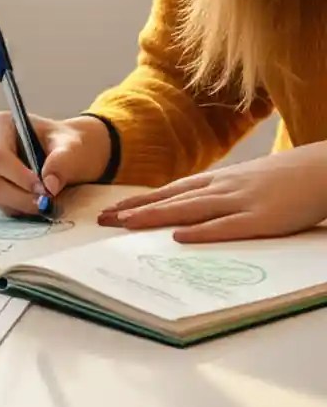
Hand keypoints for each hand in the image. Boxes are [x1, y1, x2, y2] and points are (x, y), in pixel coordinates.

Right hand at [0, 112, 110, 215]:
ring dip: (22, 204)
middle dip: (21, 196)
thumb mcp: (72, 146)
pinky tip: (37, 202)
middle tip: (47, 202)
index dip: (19, 176)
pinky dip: (20, 208)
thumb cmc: (68, 144)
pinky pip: (0, 204)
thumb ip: (63, 161)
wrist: (68, 152)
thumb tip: (49, 185)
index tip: (45, 189)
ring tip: (46, 203)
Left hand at [97, 143, 326, 242]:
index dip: (138, 201)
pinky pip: (227, 226)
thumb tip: (189, 214)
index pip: (168, 192)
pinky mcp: (262, 219)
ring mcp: (240, 202)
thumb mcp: (243, 183)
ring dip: (154, 217)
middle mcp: (221, 189)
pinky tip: (179, 237)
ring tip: (125, 225)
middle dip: (134, 210)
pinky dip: (202, 232)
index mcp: (216, 182)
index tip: (111, 211)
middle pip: (169, 200)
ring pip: (188, 210)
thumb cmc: (284, 179)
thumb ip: (217, 196)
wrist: (323, 169)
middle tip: (102, 221)